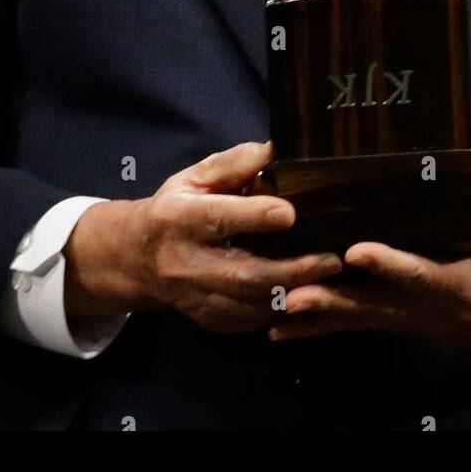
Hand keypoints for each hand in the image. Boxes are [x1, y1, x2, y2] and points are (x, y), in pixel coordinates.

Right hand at [63, 140, 342, 333]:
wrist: (139, 260)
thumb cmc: (176, 208)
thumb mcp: (195, 177)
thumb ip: (233, 164)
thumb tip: (275, 149)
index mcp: (180, 219)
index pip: (219, 218)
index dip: (255, 217)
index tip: (290, 213)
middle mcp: (186, 263)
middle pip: (242, 274)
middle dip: (290, 270)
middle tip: (332, 261)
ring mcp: (197, 299)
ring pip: (251, 306)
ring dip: (293, 296)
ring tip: (331, 281)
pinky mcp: (210, 321)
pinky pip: (250, 322)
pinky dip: (281, 313)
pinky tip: (308, 299)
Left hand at [266, 171, 470, 362]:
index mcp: (458, 284)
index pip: (420, 274)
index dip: (389, 265)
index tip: (356, 251)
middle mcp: (425, 307)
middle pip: (372, 305)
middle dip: (332, 299)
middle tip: (292, 294)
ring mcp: (408, 318)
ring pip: (357, 318)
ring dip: (316, 314)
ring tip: (273, 309)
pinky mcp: (397, 319)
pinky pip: (354, 323)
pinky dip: (318, 324)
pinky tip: (279, 324)